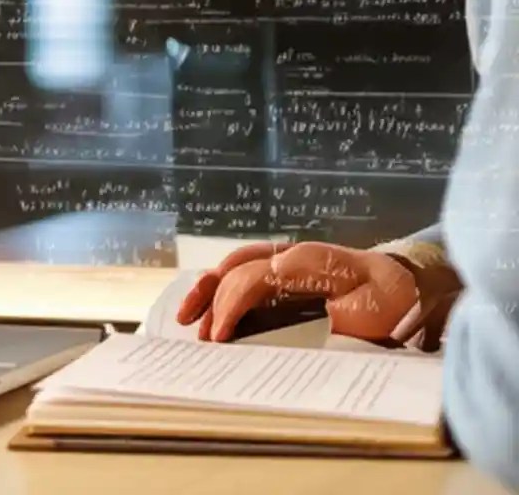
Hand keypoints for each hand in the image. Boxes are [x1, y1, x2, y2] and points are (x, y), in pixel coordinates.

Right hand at [175, 241, 460, 349]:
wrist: (407, 284)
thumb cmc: (389, 301)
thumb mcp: (370, 311)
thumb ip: (333, 316)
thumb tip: (294, 327)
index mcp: (307, 262)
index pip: (254, 279)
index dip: (231, 307)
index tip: (220, 338)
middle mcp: (289, 254)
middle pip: (236, 271)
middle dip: (214, 304)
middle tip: (204, 339)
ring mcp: (284, 258)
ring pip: (233, 265)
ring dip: (207, 289)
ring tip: (185, 317)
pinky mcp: (282, 270)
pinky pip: (242, 270)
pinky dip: (219, 285)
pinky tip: (203, 304)